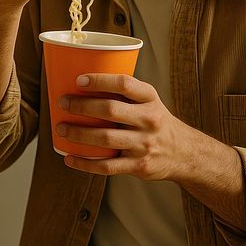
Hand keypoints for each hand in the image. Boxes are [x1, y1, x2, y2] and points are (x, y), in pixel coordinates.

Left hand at [56, 73, 193, 180]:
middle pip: (110, 110)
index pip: (124, 84)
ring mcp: (144, 144)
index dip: (99, 80)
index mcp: (150, 98)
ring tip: (61, 129)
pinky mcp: (139, 166)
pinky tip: (70, 158)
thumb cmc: (155, 120)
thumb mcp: (148, 100)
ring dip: (78, 134)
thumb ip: (123, 92)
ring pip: (105, 139)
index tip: (78, 80)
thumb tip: (79, 81)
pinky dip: (85, 163)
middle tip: (62, 103)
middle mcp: (149, 120)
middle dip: (81, 106)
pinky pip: (107, 166)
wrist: (184, 152)